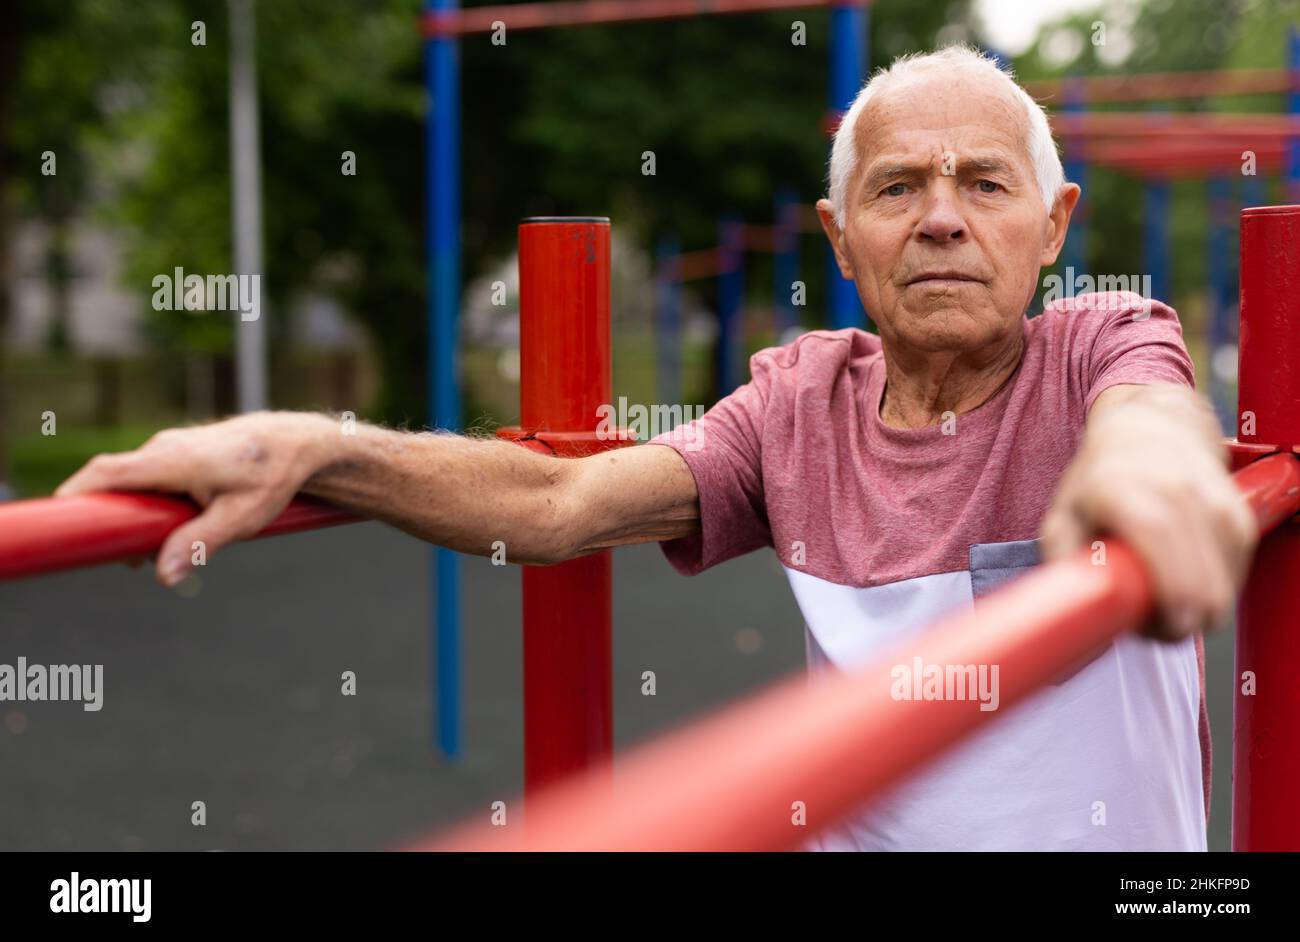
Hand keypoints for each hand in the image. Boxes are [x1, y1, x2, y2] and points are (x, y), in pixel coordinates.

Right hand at [55, 411, 334, 586]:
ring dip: (135, 515)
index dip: (77, 494)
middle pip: (114, 481)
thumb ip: (198, 544)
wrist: (298, 443)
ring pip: (134, 482)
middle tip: (124, 558)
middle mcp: (163, 447)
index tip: (62, 519)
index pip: (106, 472)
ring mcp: (169, 446)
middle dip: (109, 518)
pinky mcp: (179, 450)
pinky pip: (149, 477)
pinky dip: (149, 503)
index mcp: (171, 460)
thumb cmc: (272, 477)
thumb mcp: (239, 517)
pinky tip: (172, 529)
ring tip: (155, 551)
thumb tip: (163, 575)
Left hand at [1041, 385, 1257, 640]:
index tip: (1171, 627)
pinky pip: (1237, 562)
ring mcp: (1210, 495)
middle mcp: (1170, 485)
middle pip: (1198, 565)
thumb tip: (1077, 610)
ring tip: (1170, 602)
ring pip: (1225, 570)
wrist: (1149, 429)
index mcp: (1118, 487)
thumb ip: (1065, 562)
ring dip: (1203, 603)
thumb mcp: (1062, 516)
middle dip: (1185, 615)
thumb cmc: (1098, 482)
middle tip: (1156, 628)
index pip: (1157, 534)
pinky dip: (1220, 584)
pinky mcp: (1236, 509)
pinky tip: (1193, 585)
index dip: (1171, 586)